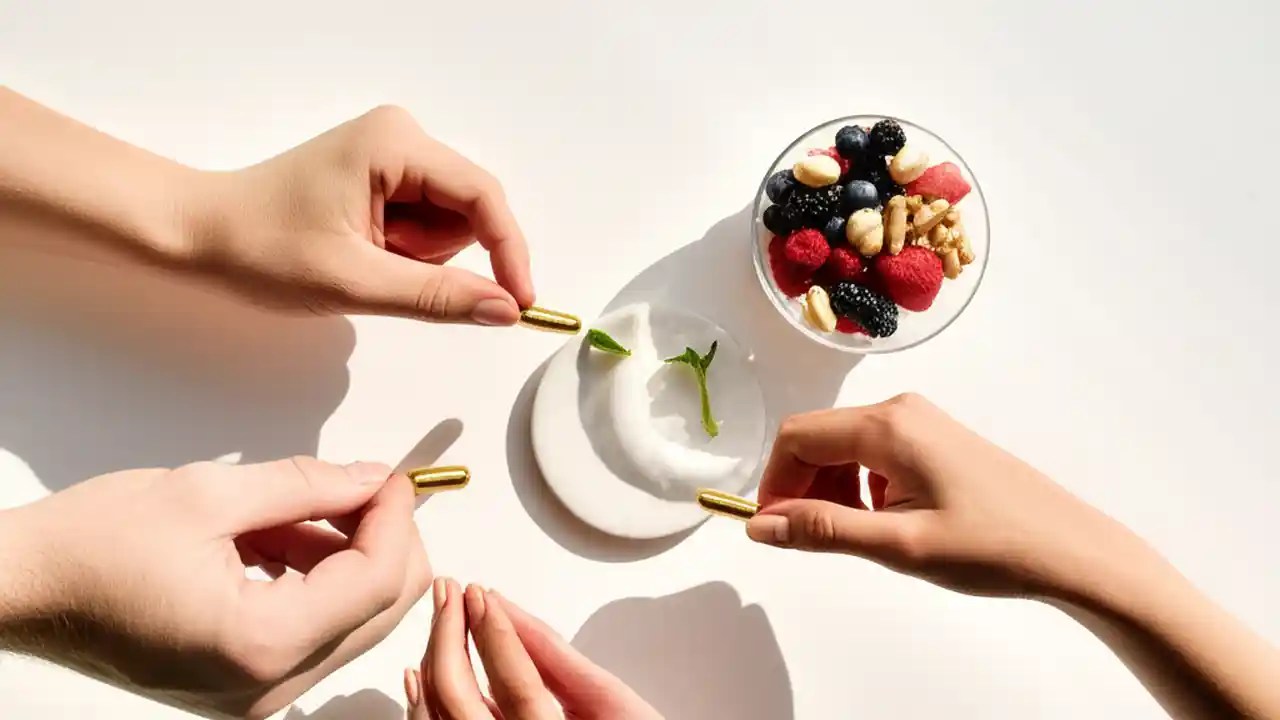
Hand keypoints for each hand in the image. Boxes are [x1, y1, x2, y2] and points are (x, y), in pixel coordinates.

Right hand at [0, 458, 429, 718]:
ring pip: (352, 619)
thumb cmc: (90, 548)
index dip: (397, 518)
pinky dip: (315, 580)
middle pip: (380, 610)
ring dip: (346, 556)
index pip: (377, 581)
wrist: (25, 589)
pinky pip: (314, 631)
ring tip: (298, 506)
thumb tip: (371, 479)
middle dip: (384, 539)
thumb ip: (308, 485)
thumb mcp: (209, 493)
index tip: (392, 476)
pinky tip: (281, 536)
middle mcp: (267, 686)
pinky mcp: (244, 685)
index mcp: (260, 643)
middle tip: (361, 485)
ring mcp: (256, 694)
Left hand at [189, 105, 534, 324]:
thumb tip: (504, 309)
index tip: (520, 303)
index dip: (509, 252)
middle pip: (467, 212)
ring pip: (449, 226)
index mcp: (395, 143)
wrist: (198, 238)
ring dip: (417, 260)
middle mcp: (401, 137)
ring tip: (361, 260)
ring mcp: (392, 157)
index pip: (482, 197)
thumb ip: (437, 297)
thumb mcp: (355, 282)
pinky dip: (404, 255)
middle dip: (435, 257)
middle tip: (377, 269)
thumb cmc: (260, 250)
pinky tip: (361, 254)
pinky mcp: (383, 180)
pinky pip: (425, 227)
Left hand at [405, 579, 659, 718]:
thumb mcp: (606, 702)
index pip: (516, 682)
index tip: (482, 594)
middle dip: (448, 634)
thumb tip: (518, 620)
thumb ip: (564, 667)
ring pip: (435, 715)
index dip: (496, 632)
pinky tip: (418, 672)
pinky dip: (422, 702)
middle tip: (450, 591)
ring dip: (432, 660)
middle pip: (459, 695)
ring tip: (439, 616)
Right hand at [748, 393, 1140, 597]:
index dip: (773, 484)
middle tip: (813, 542)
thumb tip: (759, 527)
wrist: (1071, 549)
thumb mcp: (898, 545)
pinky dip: (859, 487)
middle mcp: (900, 411)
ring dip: (830, 491)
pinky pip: (873, 454)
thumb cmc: (991, 547)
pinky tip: (884, 524)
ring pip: (844, 448)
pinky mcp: (936, 440)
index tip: (776, 532)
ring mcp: (921, 423)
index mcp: (887, 426)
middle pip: (817, 438)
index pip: (797, 437)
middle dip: (801, 488)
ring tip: (856, 538)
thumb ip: (822, 531)